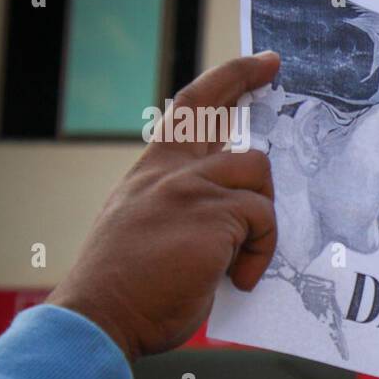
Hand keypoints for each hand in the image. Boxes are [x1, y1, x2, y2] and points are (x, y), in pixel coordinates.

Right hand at [46, 53, 281, 361]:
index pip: (190, 109)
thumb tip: (231, 210)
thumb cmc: (128, 286)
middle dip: (252, 88)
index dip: (229, 79)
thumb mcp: (147, 228)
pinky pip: (263, 219)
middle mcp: (169, 171)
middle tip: (276, 74)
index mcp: (152, 172)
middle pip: (223, 117)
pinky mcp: (213, 216)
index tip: (263, 64)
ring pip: (257, 173)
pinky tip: (241, 279)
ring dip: (262, 216)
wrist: (101, 314)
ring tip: (243, 258)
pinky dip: (261, 252)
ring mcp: (191, 189)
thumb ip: (183, 205)